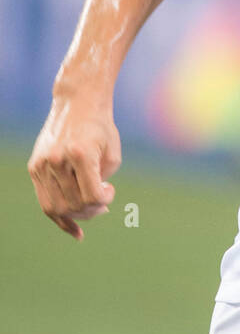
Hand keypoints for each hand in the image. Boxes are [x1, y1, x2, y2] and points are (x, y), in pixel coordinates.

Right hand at [28, 96, 121, 239]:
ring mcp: (42, 164)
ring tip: (90, 210)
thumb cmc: (100, 127)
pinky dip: (60, 219)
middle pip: (74, 205)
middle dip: (92, 211)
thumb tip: (94, 207)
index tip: (109, 189)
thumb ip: (102, 182)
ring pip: (56, 208)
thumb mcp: (112, 153)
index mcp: (79, 154)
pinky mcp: (34, 167)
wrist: (77, 103)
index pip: (91, 196)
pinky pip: (45, 201)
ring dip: (76, 216)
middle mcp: (56, 160)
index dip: (104, 200)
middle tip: (102, 203)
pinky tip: (75, 231)